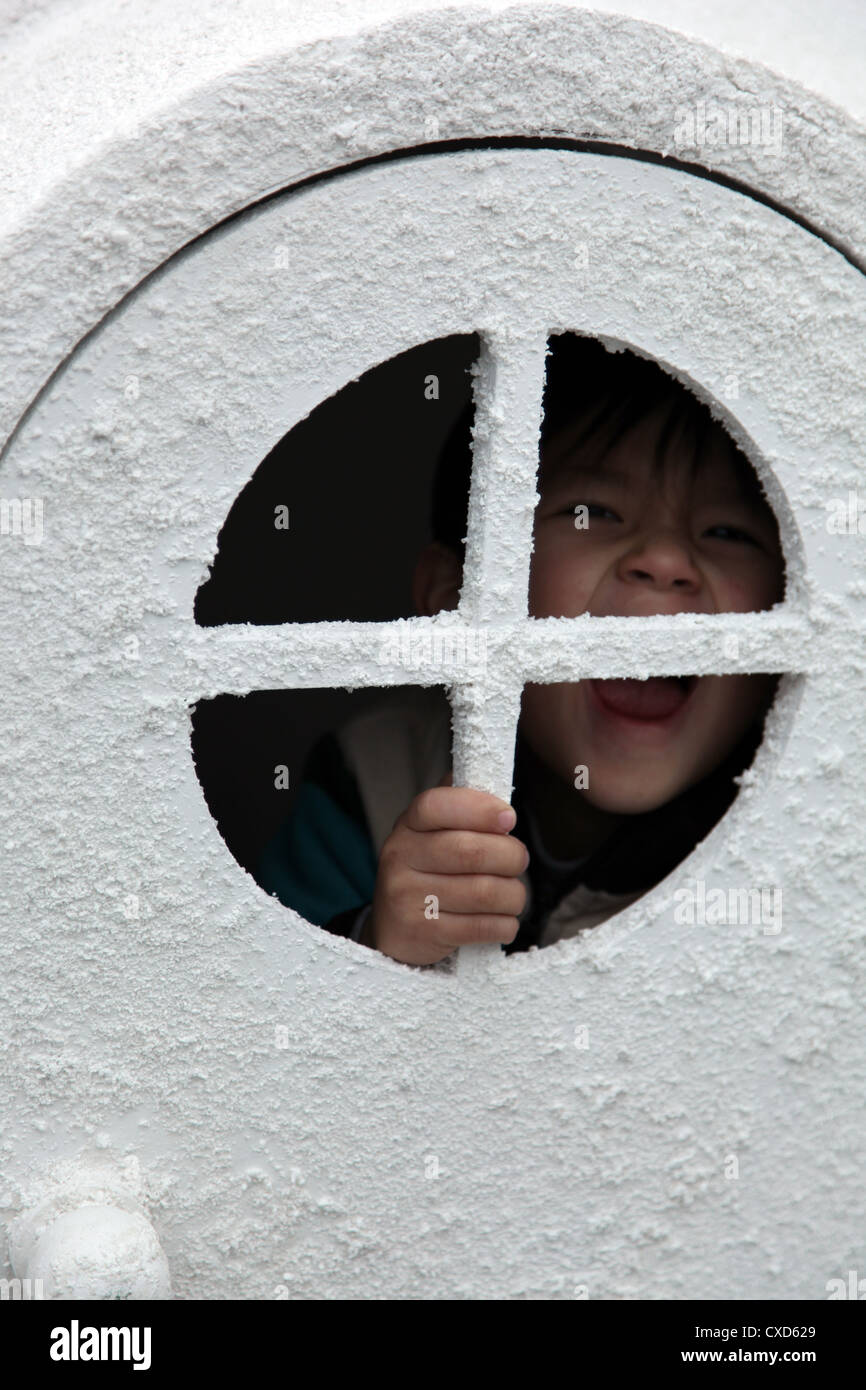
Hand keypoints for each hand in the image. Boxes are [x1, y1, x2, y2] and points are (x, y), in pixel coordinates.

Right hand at [365, 771, 528, 964]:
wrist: (394, 932)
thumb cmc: (428, 873)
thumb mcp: (431, 835)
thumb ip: (458, 806)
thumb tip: (490, 776)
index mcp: (407, 826)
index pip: (437, 805)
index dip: (479, 808)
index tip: (509, 818)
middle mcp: (400, 857)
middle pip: (471, 851)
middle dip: (510, 856)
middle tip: (519, 860)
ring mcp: (407, 896)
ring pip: (484, 892)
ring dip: (514, 895)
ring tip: (513, 895)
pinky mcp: (422, 932)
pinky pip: (481, 927)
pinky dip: (504, 924)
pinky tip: (503, 920)